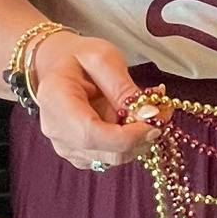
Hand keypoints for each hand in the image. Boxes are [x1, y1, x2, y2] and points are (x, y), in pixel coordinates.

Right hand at [31, 30, 160, 170]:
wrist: (57, 65)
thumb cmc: (78, 58)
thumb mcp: (103, 58)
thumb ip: (124, 87)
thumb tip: (149, 114)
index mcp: (55, 100)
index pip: (90, 134)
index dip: (126, 137)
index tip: (154, 124)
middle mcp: (55, 130)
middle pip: (104, 152)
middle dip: (139, 139)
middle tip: (161, 115)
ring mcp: (64, 146)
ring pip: (111, 158)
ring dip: (136, 141)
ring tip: (147, 113)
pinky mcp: (76, 154)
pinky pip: (108, 157)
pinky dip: (127, 144)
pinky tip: (131, 122)